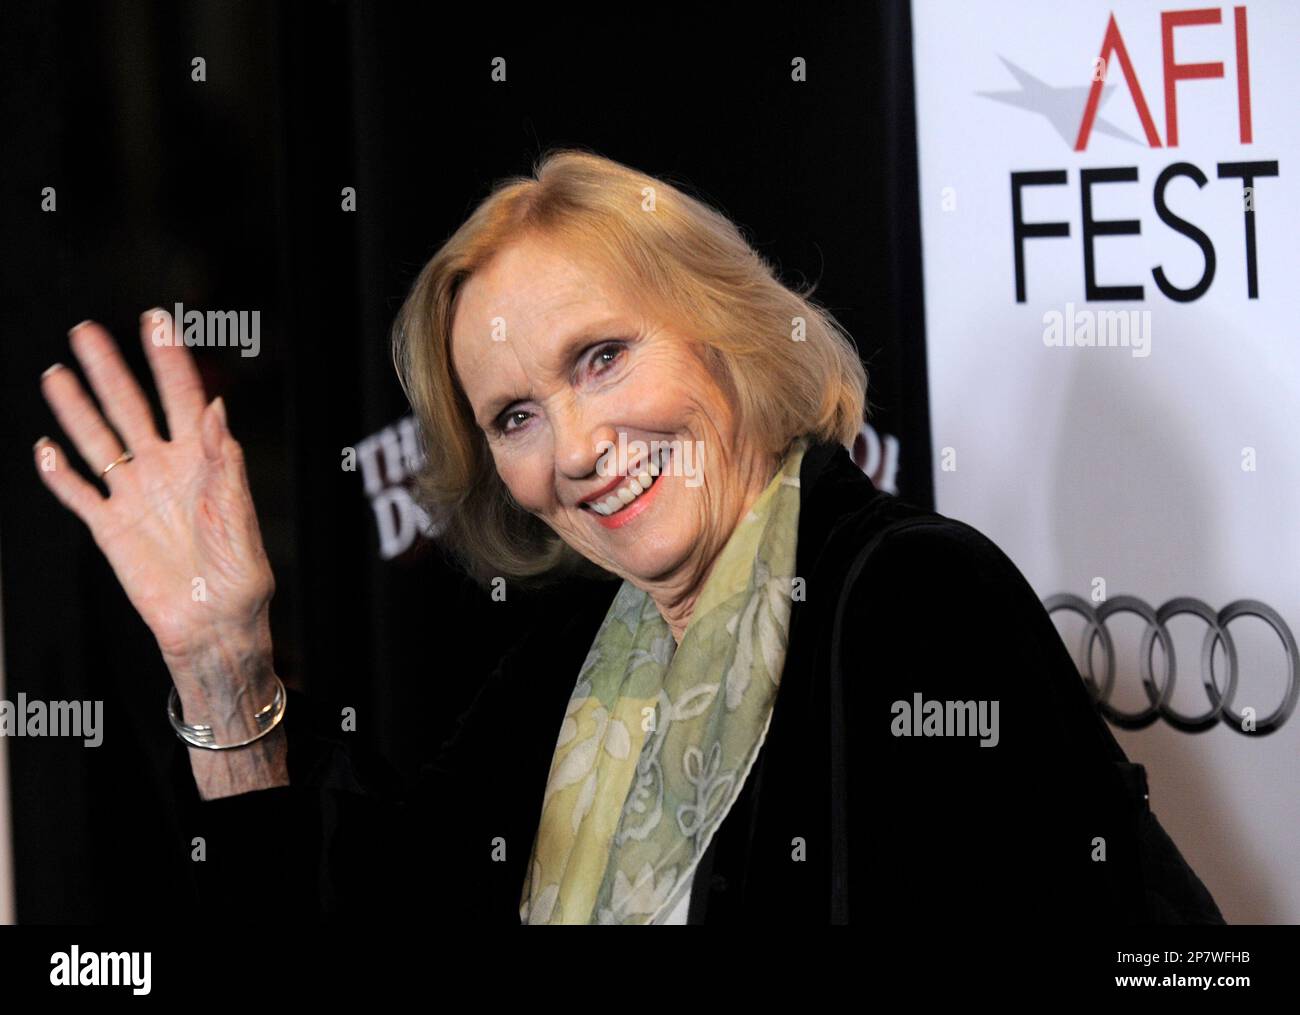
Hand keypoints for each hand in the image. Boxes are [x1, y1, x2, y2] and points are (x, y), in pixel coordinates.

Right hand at [33, 312, 275, 687]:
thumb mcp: (240, 517)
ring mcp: (134, 496)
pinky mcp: (110, 529)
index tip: (157, 322)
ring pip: (97, 442)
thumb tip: (218, 411)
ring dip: (76, 409)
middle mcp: (164, 471)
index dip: (169, 361)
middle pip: (130, 409)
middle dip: (110, 370)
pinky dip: (59, 474)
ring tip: (56, 373)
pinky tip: (45, 448)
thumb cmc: (240, 576)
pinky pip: (79, 494)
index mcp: (202, 462)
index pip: (183, 399)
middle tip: (87, 331)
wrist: (214, 625)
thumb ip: (226, 464)